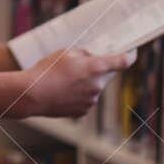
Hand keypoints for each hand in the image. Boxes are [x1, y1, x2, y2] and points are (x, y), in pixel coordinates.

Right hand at [13, 48, 135, 118]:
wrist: (31, 95)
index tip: (132, 52)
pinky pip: (86, 99)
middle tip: (82, 65)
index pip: (123, 61)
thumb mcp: (65, 53)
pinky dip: (79, 94)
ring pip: (95, 87)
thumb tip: (91, 57)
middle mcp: (97, 85)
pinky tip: (63, 91)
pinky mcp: (83, 111)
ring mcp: (91, 100)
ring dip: (86, 82)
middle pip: (106, 75)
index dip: (130, 55)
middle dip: (98, 69)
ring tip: (65, 80)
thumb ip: (83, 53)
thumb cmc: (46, 70)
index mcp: (95, 68)